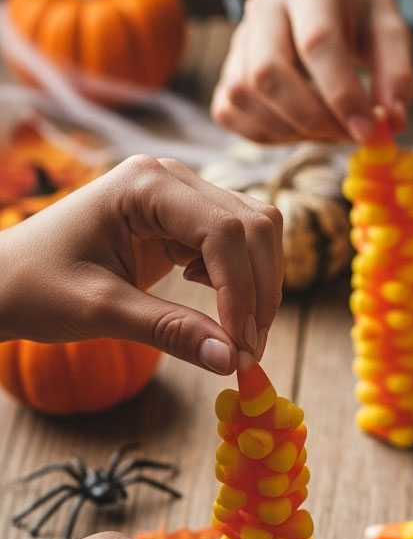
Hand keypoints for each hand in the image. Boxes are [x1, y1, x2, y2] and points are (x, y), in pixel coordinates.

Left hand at [0, 156, 282, 371]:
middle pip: (254, 226)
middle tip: (248, 351)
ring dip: (258, 287)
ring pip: (255, 233)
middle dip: (261, 290)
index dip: (242, 292)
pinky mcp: (183, 220)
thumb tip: (231, 360)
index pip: (223, 232)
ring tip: (237, 337)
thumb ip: (169, 332)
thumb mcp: (100, 312)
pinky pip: (237, 246)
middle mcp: (170, 179)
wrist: (4, 281)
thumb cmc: (36, 288)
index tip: (240, 348)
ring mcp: (180, 196)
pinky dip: (240, 282)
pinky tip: (212, 306)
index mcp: (143, 185)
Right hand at [212, 0, 412, 143]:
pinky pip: (231, 111)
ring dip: (289, 129)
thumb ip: (397, 75)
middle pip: (268, 73)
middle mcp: (265, 6)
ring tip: (328, 127)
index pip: (317, 44)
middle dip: (312, 118)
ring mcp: (240, 38)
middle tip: (349, 135)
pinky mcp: (227, 68)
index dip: (342, 95)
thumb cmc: (359, 16)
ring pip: (244, 95)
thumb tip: (392, 123)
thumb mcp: (390, 31)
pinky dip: (265, 133)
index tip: (368, 131)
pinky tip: (299, 128)